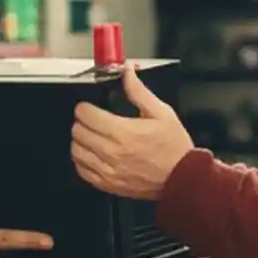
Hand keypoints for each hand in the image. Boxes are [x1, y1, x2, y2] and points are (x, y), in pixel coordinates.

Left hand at [72, 64, 193, 200]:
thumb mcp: (161, 112)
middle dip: (82, 122)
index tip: (89, 107)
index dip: (85, 107)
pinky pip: (82, 171)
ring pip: (76, 151)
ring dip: (81, 141)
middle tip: (92, 121)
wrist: (182, 177)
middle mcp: (112, 152)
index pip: (85, 114)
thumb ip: (138, 91)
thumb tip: (128, 72)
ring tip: (92, 137)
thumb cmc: (173, 147)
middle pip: (77, 132)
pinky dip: (83, 161)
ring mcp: (108, 170)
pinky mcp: (108, 184)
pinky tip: (93, 155)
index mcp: (123, 131)